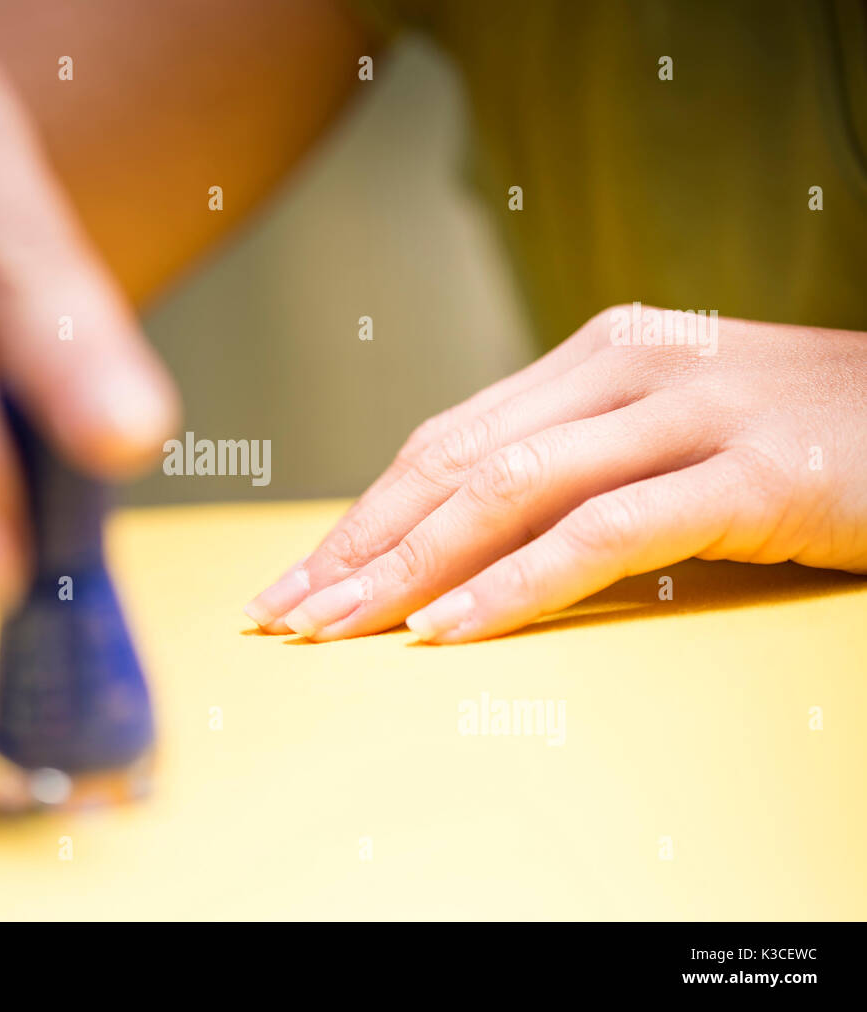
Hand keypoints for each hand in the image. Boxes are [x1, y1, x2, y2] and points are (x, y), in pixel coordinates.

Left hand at [245, 306, 866, 642]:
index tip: (301, 575)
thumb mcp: (668, 433)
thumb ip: (574, 459)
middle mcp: (624, 367)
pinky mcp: (747, 472)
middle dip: (359, 546)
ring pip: (506, 492)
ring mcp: (685, 412)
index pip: (445, 442)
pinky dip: (514, 584)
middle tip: (286, 611)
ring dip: (410, 568)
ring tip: (338, 628)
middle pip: (453, 464)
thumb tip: (465, 529)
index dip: (364, 514)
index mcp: (596, 356)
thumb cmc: (803, 436)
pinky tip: (450, 628)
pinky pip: (600, 534)